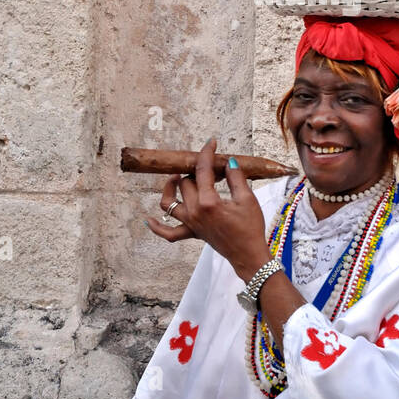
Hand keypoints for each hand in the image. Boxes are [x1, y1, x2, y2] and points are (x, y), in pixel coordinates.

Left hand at [143, 138, 269, 278]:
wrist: (248, 254)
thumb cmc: (251, 228)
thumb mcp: (247, 199)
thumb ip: (236, 178)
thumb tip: (228, 162)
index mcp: (208, 202)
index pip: (202, 171)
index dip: (206, 154)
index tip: (210, 143)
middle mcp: (194, 212)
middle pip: (185, 182)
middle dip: (196, 171)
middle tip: (210, 168)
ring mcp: (191, 224)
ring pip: (168, 203)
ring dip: (170, 189)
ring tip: (176, 178)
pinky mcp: (192, 233)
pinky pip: (168, 232)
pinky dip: (156, 227)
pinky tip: (148, 220)